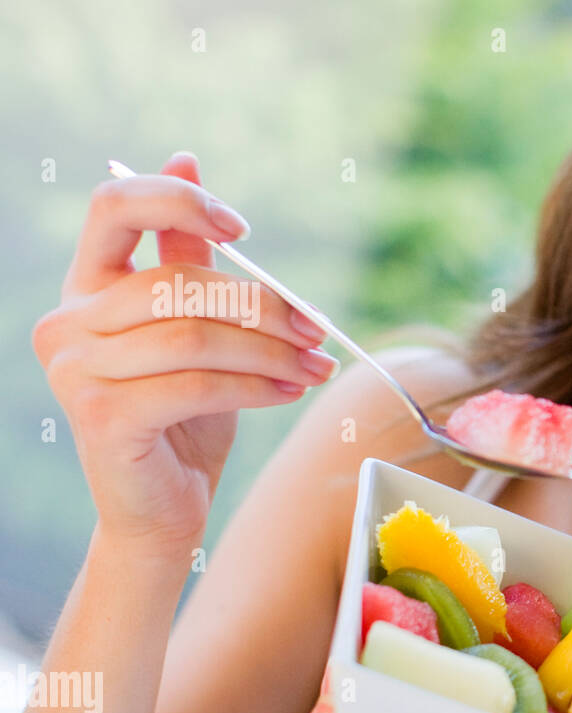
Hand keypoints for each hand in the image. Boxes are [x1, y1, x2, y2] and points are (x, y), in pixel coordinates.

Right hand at [31, 151, 338, 552]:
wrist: (161, 512)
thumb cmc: (184, 418)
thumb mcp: (193, 330)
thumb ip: (189, 258)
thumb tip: (185, 153)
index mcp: (86, 287)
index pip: (115, 206)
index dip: (180, 200)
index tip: (242, 229)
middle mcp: (67, 321)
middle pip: (178, 281)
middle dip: (263, 304)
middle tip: (317, 328)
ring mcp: (75, 370)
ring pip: (194, 334)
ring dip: (271, 349)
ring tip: (315, 365)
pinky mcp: (101, 417)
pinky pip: (196, 383)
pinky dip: (256, 385)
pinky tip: (289, 391)